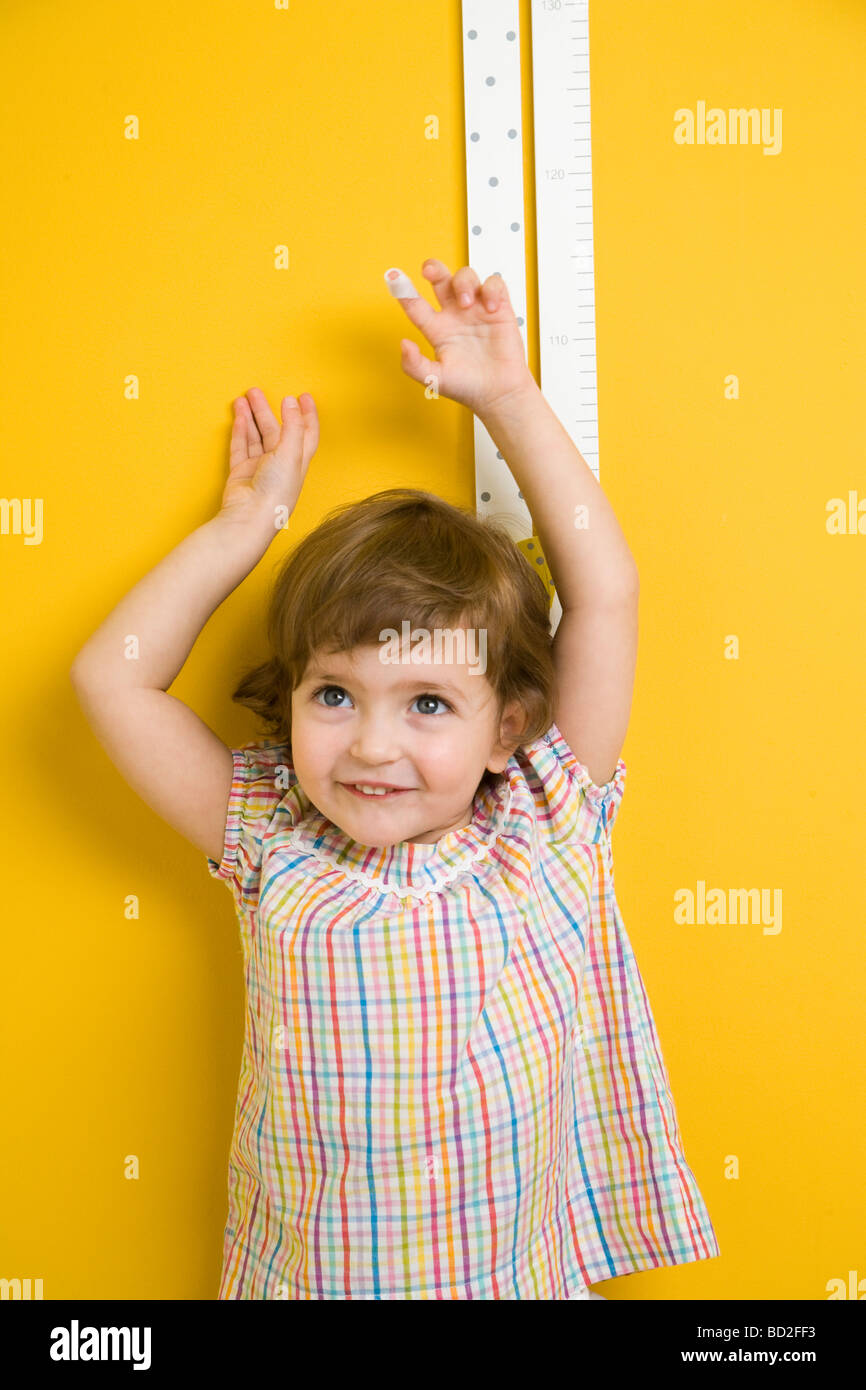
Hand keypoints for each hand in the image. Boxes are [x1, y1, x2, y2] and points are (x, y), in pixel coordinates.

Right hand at [221, 387, 318, 525]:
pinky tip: (239, 416)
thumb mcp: (291, 453)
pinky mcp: (242, 473)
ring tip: (243, 398)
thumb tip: (292, 402)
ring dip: (251, 417)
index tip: (304, 396)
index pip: (306, 433)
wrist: (250, 516)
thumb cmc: (275, 492)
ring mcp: (260, 469)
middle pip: (276, 431)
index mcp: (298, 461)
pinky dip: (240, 431)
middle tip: (258, 391)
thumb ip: (292, 426)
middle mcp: (280, 464)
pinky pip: (241, 447)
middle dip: (268, 410)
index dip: (307, 414)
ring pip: (256, 437)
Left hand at [387, 258, 533, 415]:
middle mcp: (454, 315)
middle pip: (440, 279)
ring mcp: (476, 309)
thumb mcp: (434, 380)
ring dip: (463, 283)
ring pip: (465, 276)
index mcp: (436, 329)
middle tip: (430, 272)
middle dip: (433, 268)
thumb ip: (413, 365)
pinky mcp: (499, 308)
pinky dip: (492, 289)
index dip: (403, 290)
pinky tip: (491, 307)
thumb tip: (404, 344)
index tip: (393, 278)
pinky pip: (494, 284)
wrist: (499, 394)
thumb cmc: (468, 388)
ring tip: (467, 304)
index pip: (415, 304)